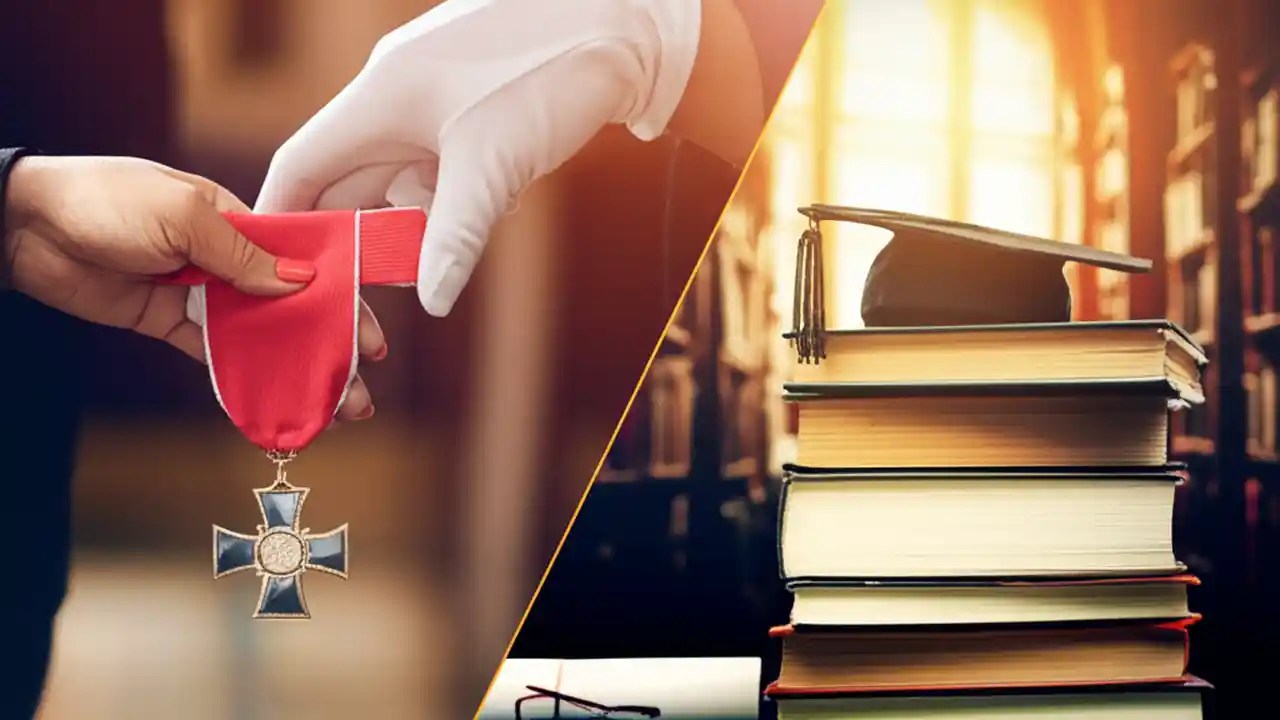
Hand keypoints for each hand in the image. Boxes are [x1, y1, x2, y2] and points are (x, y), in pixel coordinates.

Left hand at [3, 155, 382, 420]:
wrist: (27, 224)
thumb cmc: (107, 199)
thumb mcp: (183, 214)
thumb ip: (241, 253)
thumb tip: (298, 282)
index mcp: (237, 221)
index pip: (303, 262)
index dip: (340, 299)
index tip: (371, 335)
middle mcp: (225, 258)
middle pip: (289, 307)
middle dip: (326, 347)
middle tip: (358, 389)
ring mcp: (198, 292)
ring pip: (258, 336)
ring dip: (291, 368)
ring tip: (326, 404)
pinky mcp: (168, 322)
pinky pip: (214, 353)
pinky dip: (241, 377)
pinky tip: (270, 400)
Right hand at [255, 0, 760, 317]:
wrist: (631, 24)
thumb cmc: (552, 73)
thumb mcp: (495, 166)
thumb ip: (454, 237)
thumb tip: (429, 302)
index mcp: (377, 98)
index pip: (301, 166)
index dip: (285, 221)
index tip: (282, 275)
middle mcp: (395, 97)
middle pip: (351, 182)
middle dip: (365, 240)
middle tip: (380, 292)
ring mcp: (435, 102)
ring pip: (403, 181)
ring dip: (425, 221)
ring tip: (466, 231)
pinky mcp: (473, 110)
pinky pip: (444, 167)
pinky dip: (462, 197)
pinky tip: (506, 196)